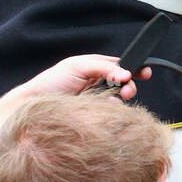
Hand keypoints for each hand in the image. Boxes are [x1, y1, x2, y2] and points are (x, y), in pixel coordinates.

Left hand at [10, 55, 150, 104]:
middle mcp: (97, 83)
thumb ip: (103, 67)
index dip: (134, 69)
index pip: (120, 66)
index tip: (145, 73)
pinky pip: (109, 113)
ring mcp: (96, 100)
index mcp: (94, 68)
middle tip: (127, 91)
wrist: (35, 105)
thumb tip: (125, 73)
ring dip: (120, 98)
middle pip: (123, 83)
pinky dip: (110, 111)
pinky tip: (105, 109)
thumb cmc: (52, 82)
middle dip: (129, 86)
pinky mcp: (93, 114)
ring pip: (118, 99)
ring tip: (116, 99)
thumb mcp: (78, 66)